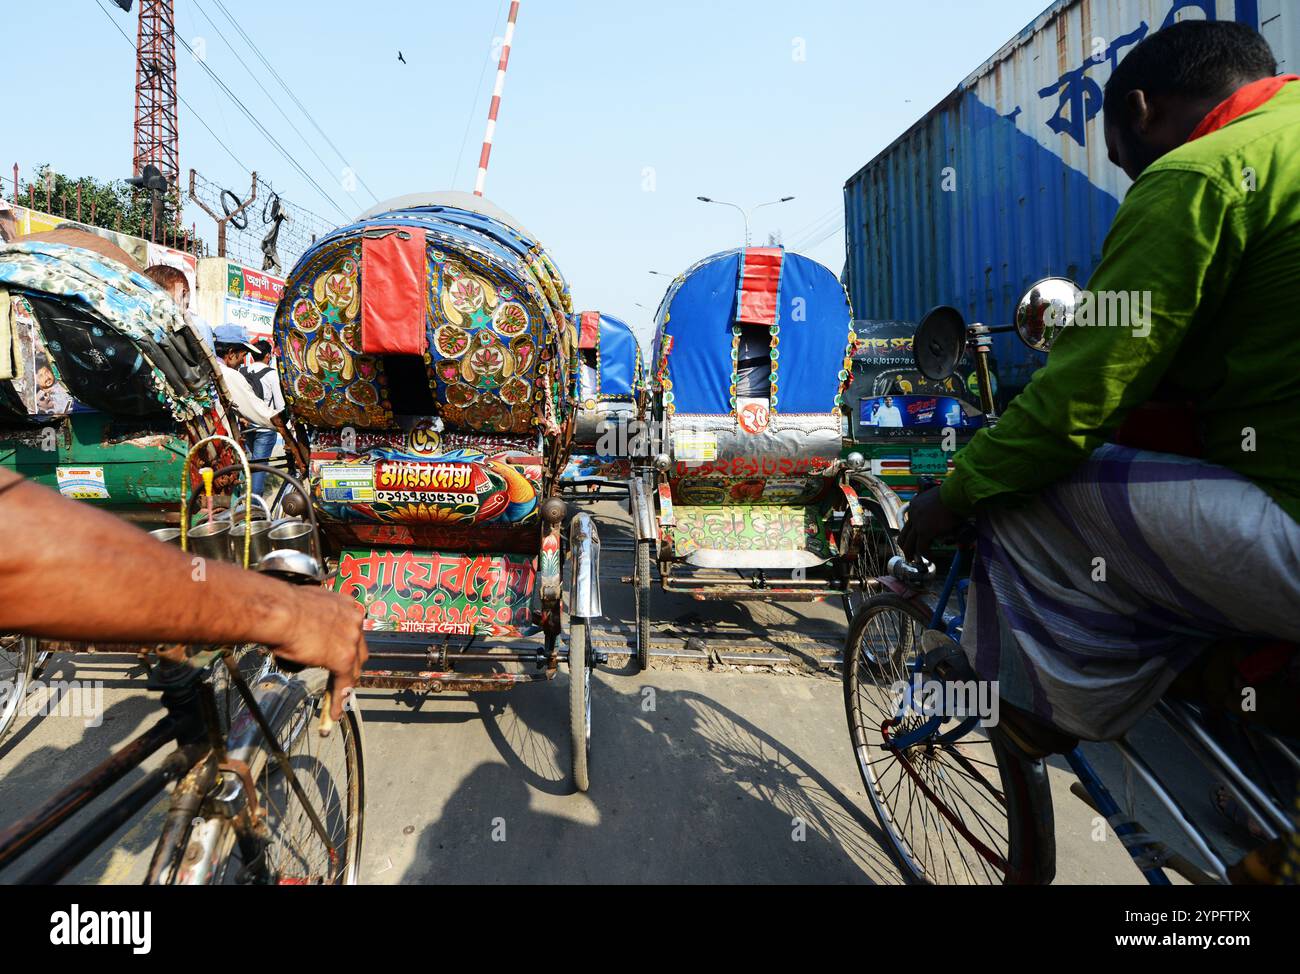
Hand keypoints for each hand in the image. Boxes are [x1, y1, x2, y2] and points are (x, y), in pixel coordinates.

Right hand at [266, 587, 367, 719]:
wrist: (278, 611)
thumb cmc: (280, 606)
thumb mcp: (305, 607)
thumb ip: (314, 619)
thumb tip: (304, 629)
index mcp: (345, 604)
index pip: (351, 630)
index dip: (346, 644)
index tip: (339, 654)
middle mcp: (353, 619)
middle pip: (358, 649)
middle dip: (350, 665)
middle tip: (340, 677)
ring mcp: (351, 639)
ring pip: (353, 668)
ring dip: (345, 685)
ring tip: (337, 698)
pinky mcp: (343, 658)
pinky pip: (344, 684)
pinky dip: (338, 699)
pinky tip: (334, 711)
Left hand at [898, 485, 965, 560]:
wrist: (957, 492)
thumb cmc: (955, 493)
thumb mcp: (942, 499)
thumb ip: (942, 507)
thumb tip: (950, 513)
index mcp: (916, 504)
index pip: (910, 521)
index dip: (912, 532)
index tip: (917, 539)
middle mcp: (913, 513)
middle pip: (904, 533)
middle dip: (906, 545)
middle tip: (910, 554)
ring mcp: (918, 522)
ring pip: (908, 543)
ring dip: (910, 553)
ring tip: (914, 560)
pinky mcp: (925, 531)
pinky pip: (921, 548)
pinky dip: (925, 555)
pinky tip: (930, 559)